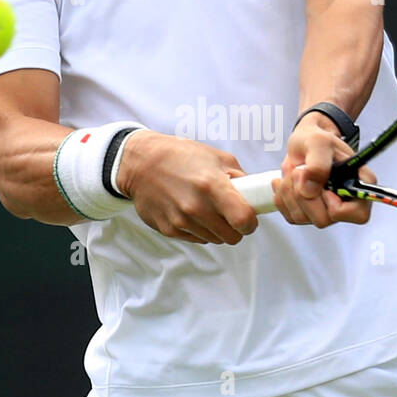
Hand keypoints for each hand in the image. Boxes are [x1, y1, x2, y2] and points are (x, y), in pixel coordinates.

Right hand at [118, 130, 259, 244]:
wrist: (141, 163)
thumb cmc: (181, 156)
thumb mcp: (217, 157)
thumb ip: (240, 178)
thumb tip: (255, 196)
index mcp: (212, 185)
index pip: (244, 220)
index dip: (251, 222)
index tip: (249, 217)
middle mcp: (196, 207)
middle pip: (232, 237)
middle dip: (235, 228)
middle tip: (229, 213)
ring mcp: (181, 221)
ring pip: (215, 240)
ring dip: (216, 229)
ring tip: (206, 208)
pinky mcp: (169, 230)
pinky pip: (196, 239)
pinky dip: (199, 229)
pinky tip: (190, 211)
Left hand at [271, 113, 377, 227]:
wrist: (301, 142)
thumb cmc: (315, 139)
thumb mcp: (318, 142)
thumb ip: (317, 164)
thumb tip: (309, 190)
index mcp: (359, 184)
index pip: (358, 215)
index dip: (336, 206)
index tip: (324, 188)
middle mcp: (345, 201)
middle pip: (323, 219)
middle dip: (304, 195)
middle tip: (302, 172)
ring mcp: (325, 209)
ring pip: (303, 218)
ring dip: (290, 193)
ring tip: (295, 172)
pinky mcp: (308, 212)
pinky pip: (290, 216)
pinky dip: (283, 197)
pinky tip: (288, 182)